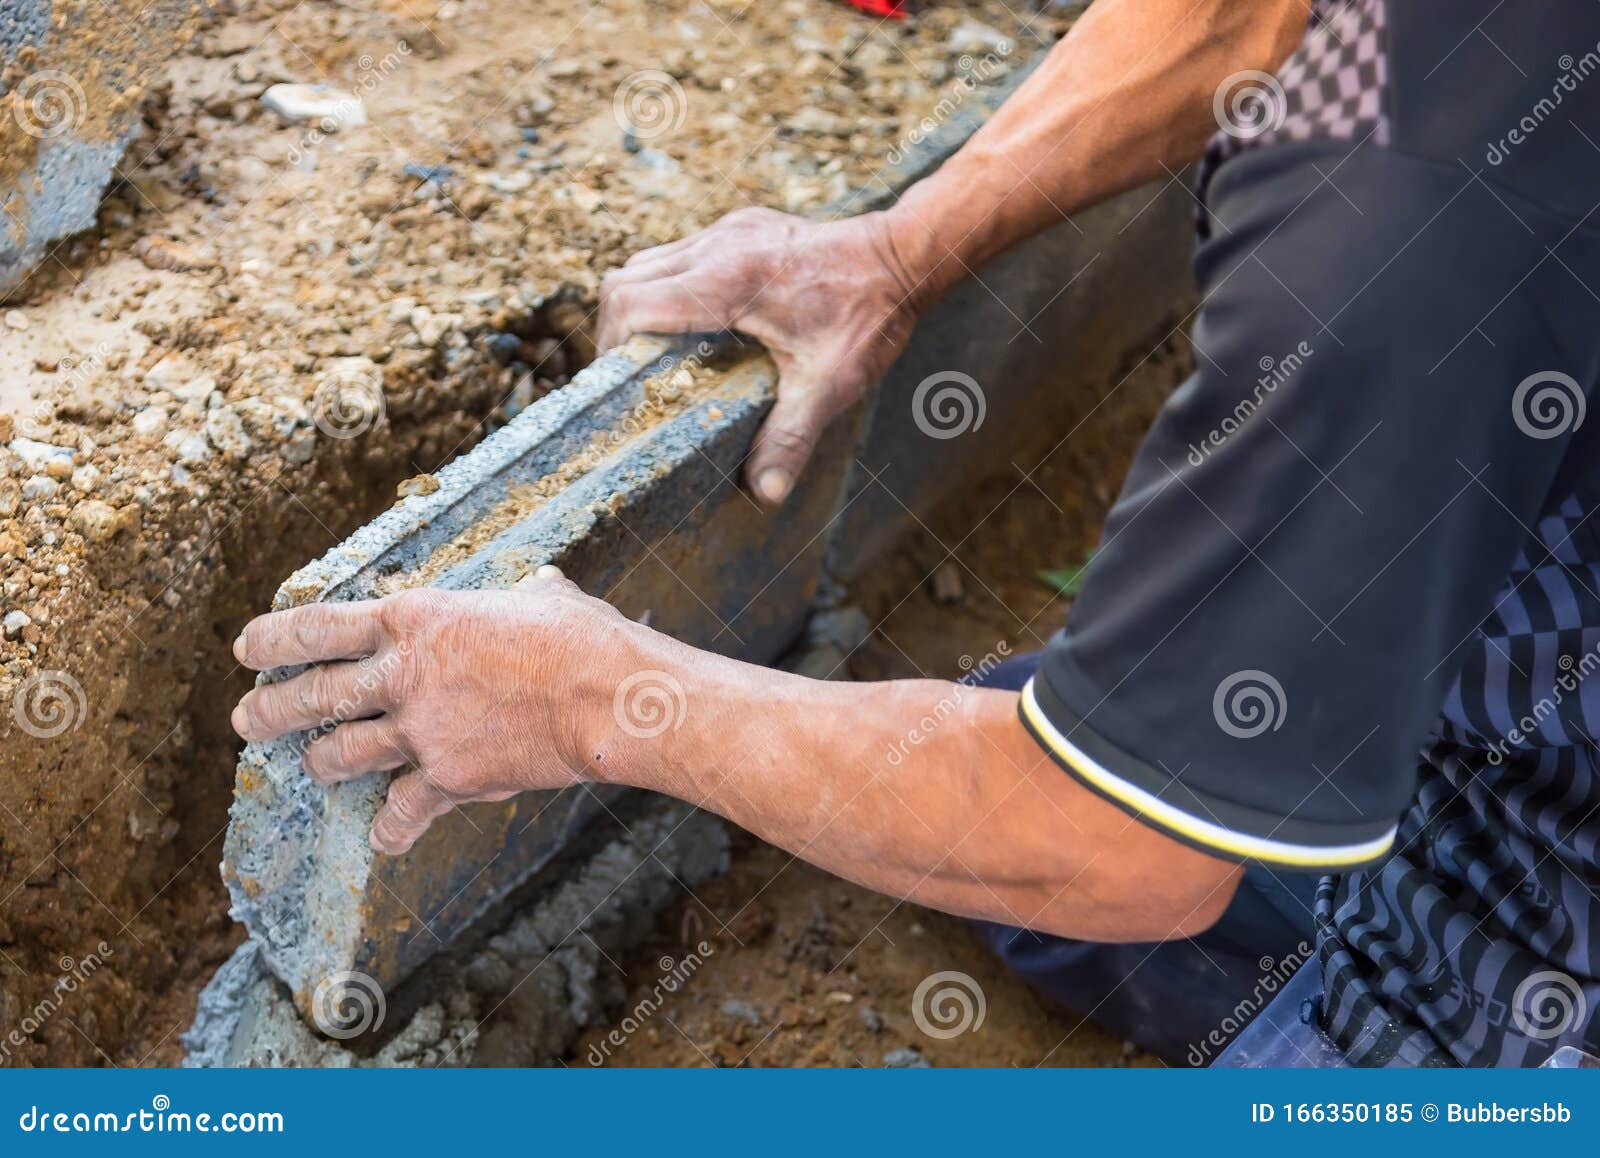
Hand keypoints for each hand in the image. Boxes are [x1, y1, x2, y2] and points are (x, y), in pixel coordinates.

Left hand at [229, 568, 629, 854]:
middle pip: (311, 696)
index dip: (273, 639)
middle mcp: (402, 675)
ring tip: (312, 768)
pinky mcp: (447, 778)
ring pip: (340, 754)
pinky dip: (391, 828)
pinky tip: (384, 837)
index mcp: (415, 619)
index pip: (318, 627)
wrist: (605, 697)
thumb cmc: (581, 637)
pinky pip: (402, 810)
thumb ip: (525, 593)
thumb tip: (541, 585)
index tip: (246, 648)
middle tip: (246, 721)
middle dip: (269, 712)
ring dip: (320, 764)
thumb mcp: (544, 596)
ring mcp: (420, 731)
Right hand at [597, 207, 923, 504]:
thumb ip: (790, 438)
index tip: (622, 385)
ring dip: (642, 307)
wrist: (905, 256)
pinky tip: (700, 327)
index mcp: (727, 281)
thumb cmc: (868, 315)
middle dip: (616, 331)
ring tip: (661, 356)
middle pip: (625, 280)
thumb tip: (764, 494)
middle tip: (635, 378)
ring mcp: (728, 230)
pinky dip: (671, 289)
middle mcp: (718, 246)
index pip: (631, 302)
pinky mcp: (741, 227)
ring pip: (648, 262)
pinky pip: (681, 254)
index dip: (612, 345)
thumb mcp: (830, 385)